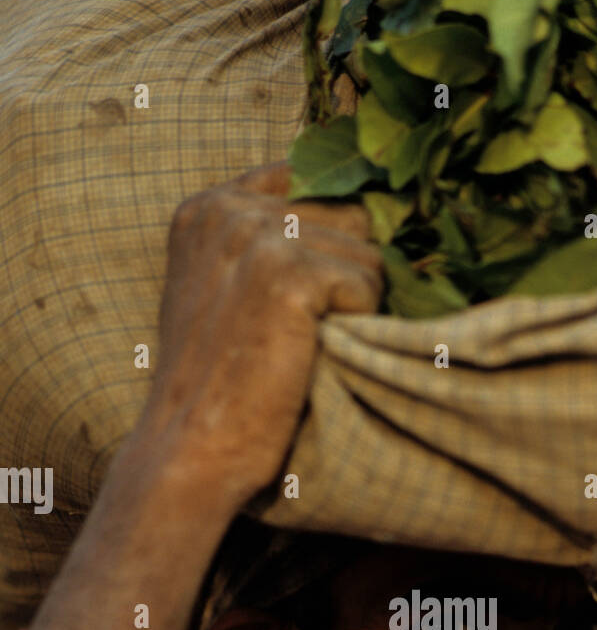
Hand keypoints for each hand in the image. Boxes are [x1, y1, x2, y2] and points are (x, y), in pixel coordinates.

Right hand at [28, 163, 382, 629]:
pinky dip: (358, 326)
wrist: (192, 449)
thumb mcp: (226, 292)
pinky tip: (310, 354)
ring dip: (355, 304)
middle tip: (308, 332)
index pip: (311, 180)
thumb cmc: (221, 385)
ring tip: (303, 346)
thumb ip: (270, 243)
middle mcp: (228, 208)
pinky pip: (369, 283)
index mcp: (207, 206)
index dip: (335, 233)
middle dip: (349, 270)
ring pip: (367, 249)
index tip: (319, 290)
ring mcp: (256, 236)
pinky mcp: (288, 273)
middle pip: (349, 213)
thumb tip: (372, 213)